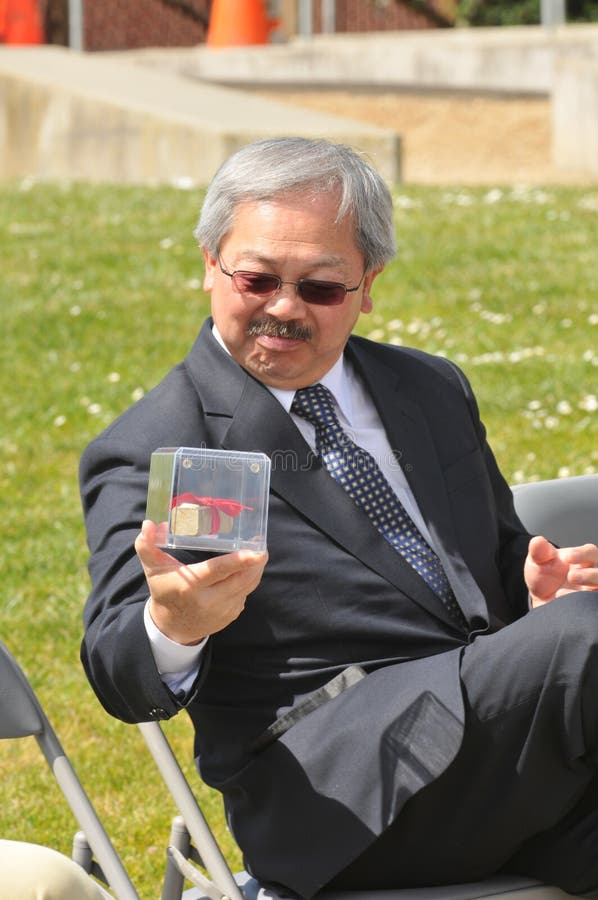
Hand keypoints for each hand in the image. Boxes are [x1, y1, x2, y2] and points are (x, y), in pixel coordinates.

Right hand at [135, 519, 267, 644]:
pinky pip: (245, 594)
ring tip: (259, 554)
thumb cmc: (164, 590)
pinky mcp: (231, 615)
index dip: (238, 561)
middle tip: (262, 545)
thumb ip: (148, 546)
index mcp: (191, 586)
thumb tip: (149, 524)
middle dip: (255, 563)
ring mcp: (222, 610)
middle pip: (240, 579)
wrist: (172, 626)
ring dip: (256, 570)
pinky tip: (249, 569)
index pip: (218, 571)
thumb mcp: (153, 569)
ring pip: (247, 586)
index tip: (255, 552)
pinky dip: (249, 581)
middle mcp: (209, 600)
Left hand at [525, 535, 597, 607]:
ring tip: (563, 592)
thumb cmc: (544, 577)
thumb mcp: (538, 562)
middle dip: (590, 574)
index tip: (568, 557)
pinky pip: (592, 605)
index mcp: (582, 559)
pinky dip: (583, 604)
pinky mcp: (588, 607)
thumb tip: (537, 541)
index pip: (590, 552)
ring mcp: (591, 592)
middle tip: (571, 576)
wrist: (541, 602)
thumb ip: (539, 552)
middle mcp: (591, 575)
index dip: (582, 554)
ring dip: (587, 589)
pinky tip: (566, 603)